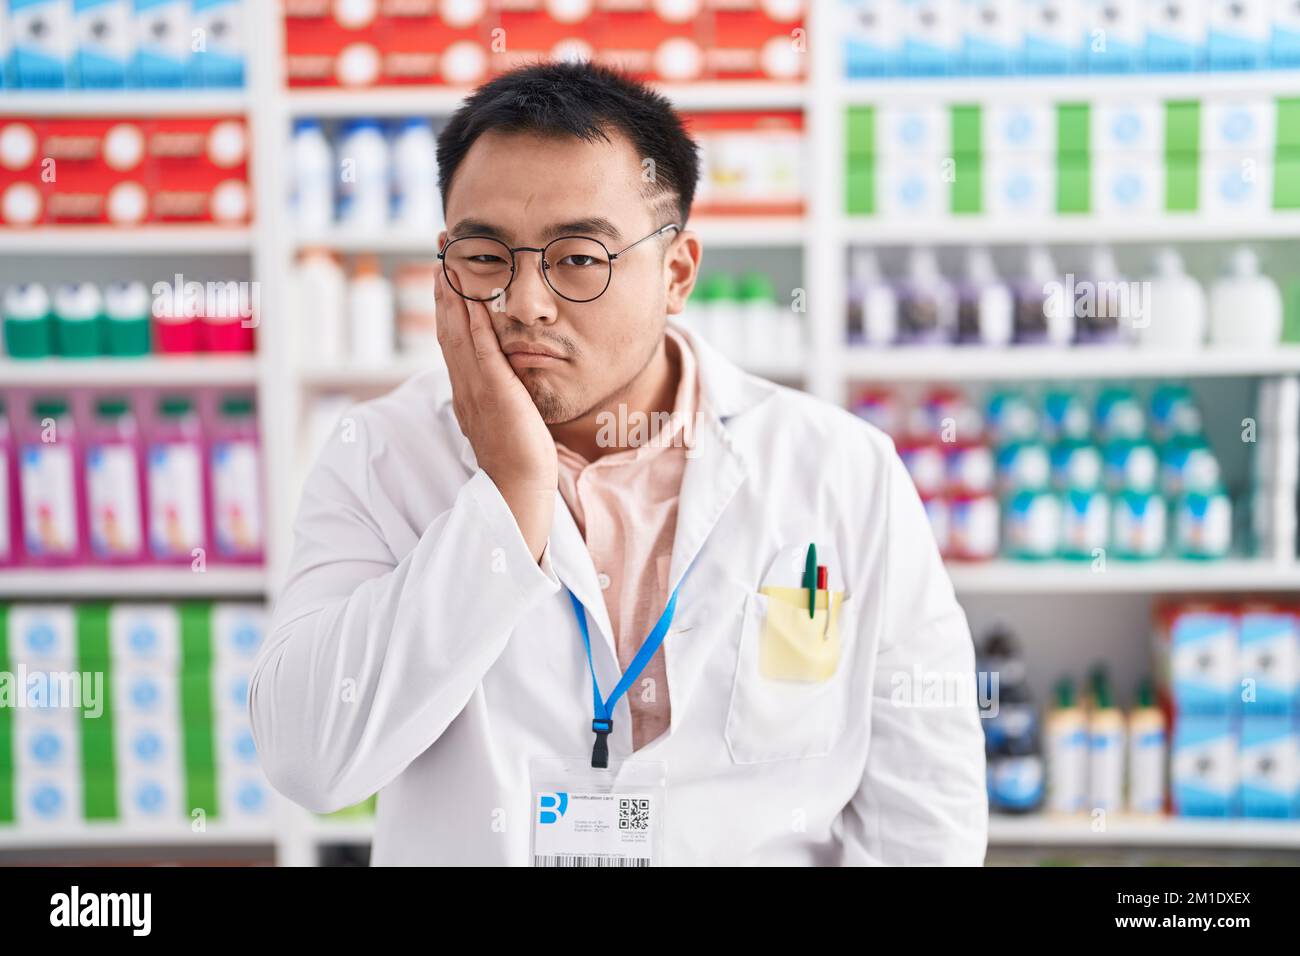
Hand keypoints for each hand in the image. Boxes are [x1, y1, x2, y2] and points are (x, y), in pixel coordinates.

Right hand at [435, 268, 555, 559]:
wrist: (519, 487)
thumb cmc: (519, 458)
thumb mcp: (505, 417)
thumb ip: (501, 393)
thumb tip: (505, 376)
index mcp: (466, 391)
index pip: (452, 338)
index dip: (447, 303)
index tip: (445, 271)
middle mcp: (464, 386)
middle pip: (448, 326)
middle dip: (445, 285)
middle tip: (442, 248)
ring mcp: (475, 390)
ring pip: (458, 333)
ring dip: (454, 294)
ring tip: (451, 258)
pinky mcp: (494, 394)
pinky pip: (482, 351)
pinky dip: (475, 323)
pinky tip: (474, 297)